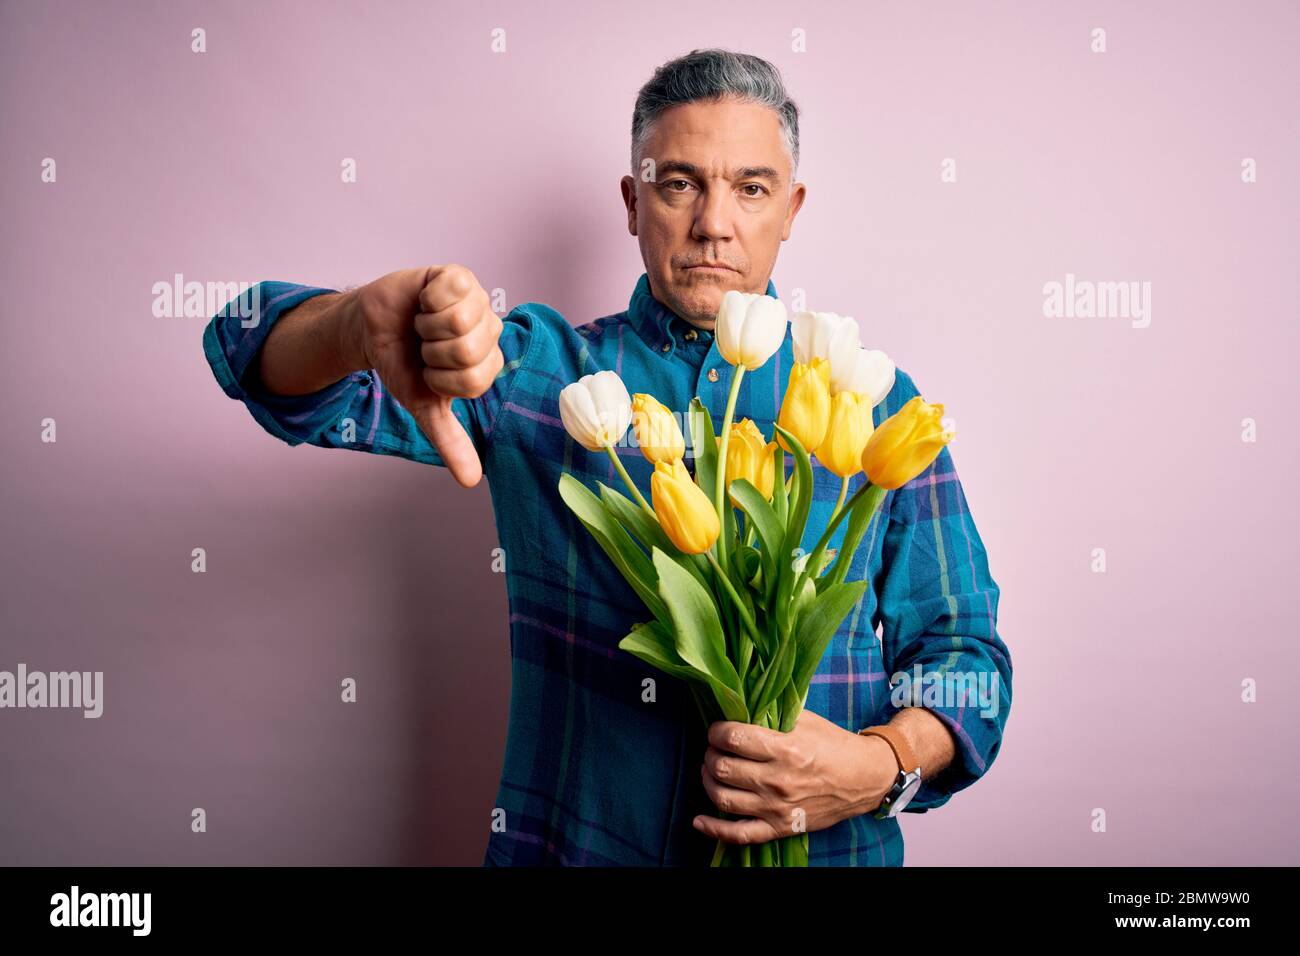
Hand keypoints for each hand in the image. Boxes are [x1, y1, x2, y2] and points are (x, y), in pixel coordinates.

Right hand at [348, 265, 503, 487]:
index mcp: (487, 362)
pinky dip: (427, 300)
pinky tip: (424, 302)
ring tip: (423, 325)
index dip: (441, 379)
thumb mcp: (424, 405)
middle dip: (432, 353)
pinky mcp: (458, 276)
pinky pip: (450, 291)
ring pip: (459, 321)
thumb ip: (450, 441)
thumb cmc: (402, 365)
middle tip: (424, 347)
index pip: (474, 380)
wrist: (371, 329)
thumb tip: (470, 481)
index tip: (430, 372)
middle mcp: (489, 330)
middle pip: (468, 350)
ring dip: (427, 327)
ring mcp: (477, 301)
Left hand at [693, 709, 898, 844]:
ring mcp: (776, 808)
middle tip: (715, 748)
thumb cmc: (834, 745)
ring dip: (708, 781)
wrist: (864, 779)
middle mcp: (777, 781)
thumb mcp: (806, 720)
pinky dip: (714, 829)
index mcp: (785, 749)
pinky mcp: (780, 828)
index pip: (733, 738)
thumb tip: (738, 704)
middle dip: (710, 754)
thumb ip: (772, 712)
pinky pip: (739, 834)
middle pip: (722, 768)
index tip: (718, 729)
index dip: (717, 731)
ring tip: (712, 770)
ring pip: (723, 798)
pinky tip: (698, 820)